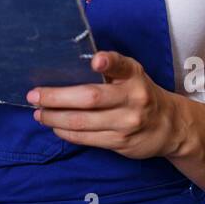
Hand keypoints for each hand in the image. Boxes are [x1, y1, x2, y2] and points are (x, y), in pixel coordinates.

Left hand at [27, 51, 183, 159]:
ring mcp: (127, 123)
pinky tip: (55, 126)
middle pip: (90, 98)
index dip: (109, 62)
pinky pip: (87, 139)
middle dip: (57, 97)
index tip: (96, 61)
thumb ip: (109, 68)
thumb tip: (68, 63)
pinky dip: (66, 132)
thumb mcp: (132, 74)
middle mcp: (133, 98)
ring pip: (83, 122)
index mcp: (134, 75)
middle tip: (34, 95)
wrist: (170, 126)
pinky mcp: (121, 143)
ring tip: (38, 113)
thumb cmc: (140, 93)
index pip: (122, 65)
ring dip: (55, 118)